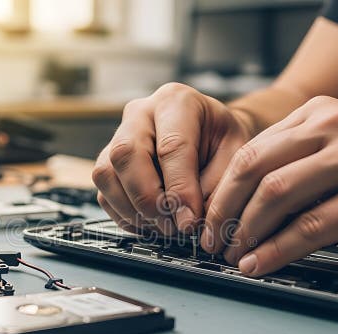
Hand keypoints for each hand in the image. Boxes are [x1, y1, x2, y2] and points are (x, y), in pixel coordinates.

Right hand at [92, 83, 251, 234]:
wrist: (211, 135)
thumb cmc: (222, 141)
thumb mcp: (234, 155)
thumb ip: (215, 185)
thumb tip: (187, 219)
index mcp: (177, 102)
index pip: (170, 147)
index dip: (179, 189)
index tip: (189, 220)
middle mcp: (141, 114)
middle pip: (126, 154)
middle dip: (149, 199)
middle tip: (173, 226)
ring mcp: (119, 136)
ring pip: (106, 174)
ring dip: (133, 210)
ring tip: (165, 228)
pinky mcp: (109, 161)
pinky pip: (103, 192)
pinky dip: (125, 215)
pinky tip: (151, 224)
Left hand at [203, 96, 337, 276]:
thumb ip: (308, 158)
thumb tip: (256, 197)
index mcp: (324, 114)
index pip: (254, 148)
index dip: (224, 186)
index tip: (210, 213)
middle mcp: (336, 130)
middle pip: (255, 167)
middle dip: (224, 208)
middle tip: (211, 237)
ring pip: (277, 194)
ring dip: (246, 230)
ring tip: (232, 254)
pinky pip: (310, 227)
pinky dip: (277, 250)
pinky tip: (260, 264)